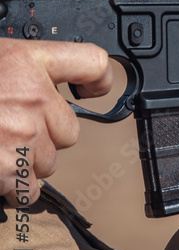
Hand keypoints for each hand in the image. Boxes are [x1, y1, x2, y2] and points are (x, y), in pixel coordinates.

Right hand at [0, 39, 113, 205]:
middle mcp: (32, 96)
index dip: (97, 79)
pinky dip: (13, 187)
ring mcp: (22, 134)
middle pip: (70, 130)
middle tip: (6, 129)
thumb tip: (42, 89)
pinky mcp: (8, 168)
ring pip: (49, 162)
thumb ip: (18, 72)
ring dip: (26, 163)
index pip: (91, 63)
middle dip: (43, 136)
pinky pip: (29, 188)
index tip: (92, 90)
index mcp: (26, 60)